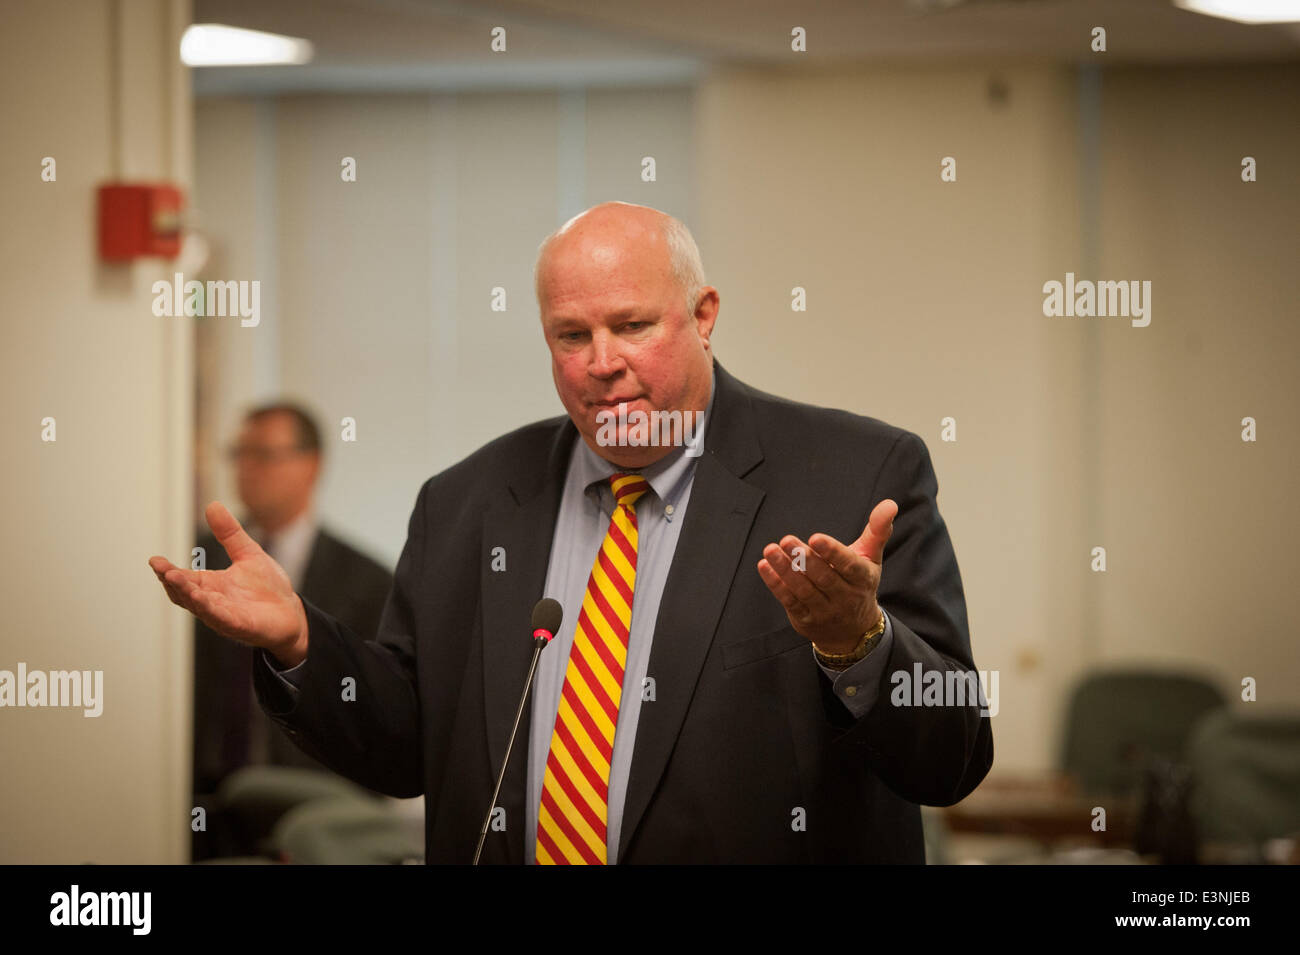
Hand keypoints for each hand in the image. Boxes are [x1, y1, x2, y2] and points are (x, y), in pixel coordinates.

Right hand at [148, 501, 309, 666]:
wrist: (291, 613)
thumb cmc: (267, 587)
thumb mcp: (248, 554)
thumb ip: (229, 534)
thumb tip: (212, 504)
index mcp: (210, 585)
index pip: (182, 578)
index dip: (167, 571)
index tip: (154, 560)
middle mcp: (211, 601)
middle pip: (184, 593)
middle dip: (172, 581)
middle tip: (161, 569)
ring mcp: (223, 616)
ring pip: (199, 606)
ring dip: (187, 594)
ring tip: (174, 579)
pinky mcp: (239, 626)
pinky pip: (221, 618)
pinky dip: (211, 609)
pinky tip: (203, 600)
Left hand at [756, 498, 897, 654]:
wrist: (853, 631)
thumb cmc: (859, 583)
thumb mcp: (872, 558)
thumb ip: (878, 530)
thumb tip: (890, 504)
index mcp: (863, 579)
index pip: (849, 565)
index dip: (832, 552)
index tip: (815, 537)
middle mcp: (845, 597)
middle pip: (823, 577)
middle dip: (804, 558)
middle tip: (786, 540)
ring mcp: (825, 611)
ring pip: (803, 590)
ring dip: (785, 569)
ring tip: (770, 550)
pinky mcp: (805, 620)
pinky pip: (789, 601)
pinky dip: (775, 584)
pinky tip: (765, 566)